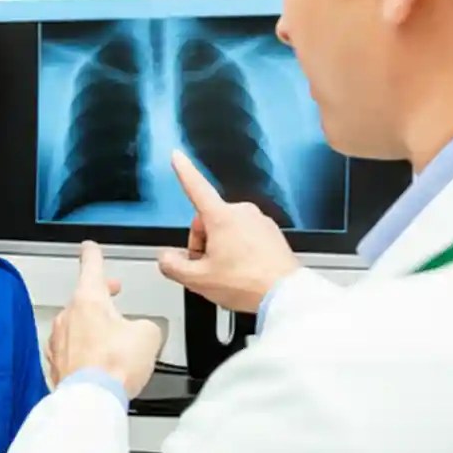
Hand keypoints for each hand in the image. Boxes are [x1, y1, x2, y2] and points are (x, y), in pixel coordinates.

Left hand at [48, 241, 162, 398]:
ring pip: (78, 325)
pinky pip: (72, 349)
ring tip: (114, 342)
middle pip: (85, 297)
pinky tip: (100, 363)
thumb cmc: (113, 366)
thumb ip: (146, 325)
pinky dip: (85, 351)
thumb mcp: (148, 335)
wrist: (92, 400)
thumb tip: (141, 332)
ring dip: (94, 328)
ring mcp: (58, 340)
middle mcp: (68, 316)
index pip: (91, 266)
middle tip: (114, 293)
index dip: (93, 254)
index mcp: (88, 299)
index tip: (90, 247)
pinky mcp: (56, 362)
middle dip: (101, 295)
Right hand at [157, 150, 301, 311]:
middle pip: (207, 220)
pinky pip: (245, 235)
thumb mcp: (198, 280)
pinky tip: (242, 271)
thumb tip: (167, 258)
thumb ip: (172, 266)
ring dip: (220, 247)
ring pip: (226, 229)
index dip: (183, 171)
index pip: (196, 187)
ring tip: (228, 272)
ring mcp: (259, 222)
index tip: (177, 156)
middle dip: (202, 242)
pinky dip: (238, 250)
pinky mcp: (271, 233)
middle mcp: (242, 213)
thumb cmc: (248, 284)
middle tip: (207, 266)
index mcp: (222, 218)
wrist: (285, 295)